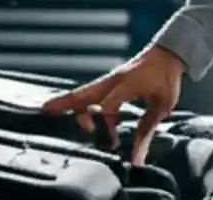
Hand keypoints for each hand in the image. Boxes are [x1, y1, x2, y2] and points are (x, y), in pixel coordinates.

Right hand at [40, 44, 185, 164]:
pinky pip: (94, 96)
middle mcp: (113, 81)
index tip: (98, 134)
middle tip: (45, 110)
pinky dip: (88, 109)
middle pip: (83, 94)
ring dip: (77, 110)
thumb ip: (147, 131)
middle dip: (64, 103)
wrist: (168, 54)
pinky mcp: (111, 82)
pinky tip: (94, 125)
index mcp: (127, 84)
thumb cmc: (166, 78)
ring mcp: (110, 80)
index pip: (108, 102)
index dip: (102, 118)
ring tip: (79, 130)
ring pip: (85, 95)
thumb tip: (137, 159)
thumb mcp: (161, 106)